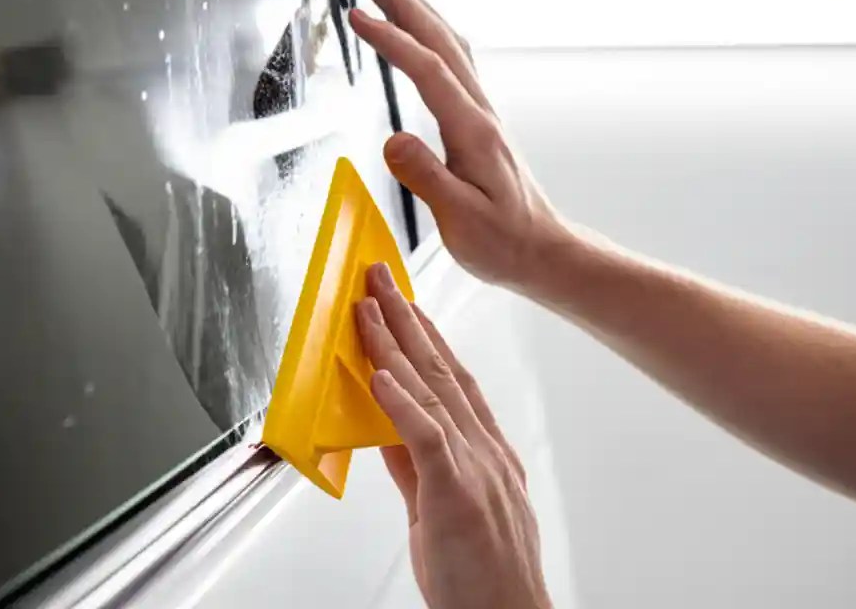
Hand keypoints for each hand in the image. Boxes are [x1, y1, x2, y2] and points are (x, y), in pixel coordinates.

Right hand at [350, 0, 569, 290]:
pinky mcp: (478, 124)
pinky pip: (454, 65)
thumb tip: (392, 141)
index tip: (357, 15)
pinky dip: (432, 37)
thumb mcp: (460, 220)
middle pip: (440, 43)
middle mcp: (479, 114)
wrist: (541, 250)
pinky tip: (421, 35)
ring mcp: (481, 116)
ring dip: (420, 13)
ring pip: (450, 48)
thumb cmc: (503, 242)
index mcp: (472, 132)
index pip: (427, 72)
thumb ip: (426, 178)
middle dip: (405, 2)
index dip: (392, 40)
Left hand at [356, 263, 550, 608]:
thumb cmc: (481, 578)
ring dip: (395, 345)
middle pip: (440, 372)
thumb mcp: (441, 506)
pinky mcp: (457, 496)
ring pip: (431, 392)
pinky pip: (426, 439)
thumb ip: (414, 462)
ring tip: (369, 307)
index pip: (451, 380)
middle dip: (406, 320)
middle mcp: (485, 452)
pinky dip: (401, 402)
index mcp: (486, 453)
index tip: (402, 304)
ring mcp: (476, 471)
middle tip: (380, 279)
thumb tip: (385, 422)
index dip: (425, 337)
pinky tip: (379, 373)